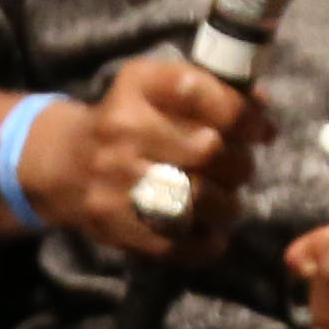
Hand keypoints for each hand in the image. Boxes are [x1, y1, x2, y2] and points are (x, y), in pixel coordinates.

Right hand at [27, 51, 274, 259]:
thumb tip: (263, 106)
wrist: (65, 165)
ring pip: (197, 199)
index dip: (241, 112)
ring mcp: (114, 179)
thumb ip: (211, 91)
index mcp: (137, 85)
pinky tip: (211, 234)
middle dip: (239, 163)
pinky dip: (204, 243)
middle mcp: (121, 128)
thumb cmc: (129, 122)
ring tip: (229, 202)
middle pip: (207, 150)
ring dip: (228, 205)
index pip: (197, 90)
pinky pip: (174, 242)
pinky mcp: (113, 223)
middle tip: (241, 169)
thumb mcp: (158, 90)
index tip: (260, 130)